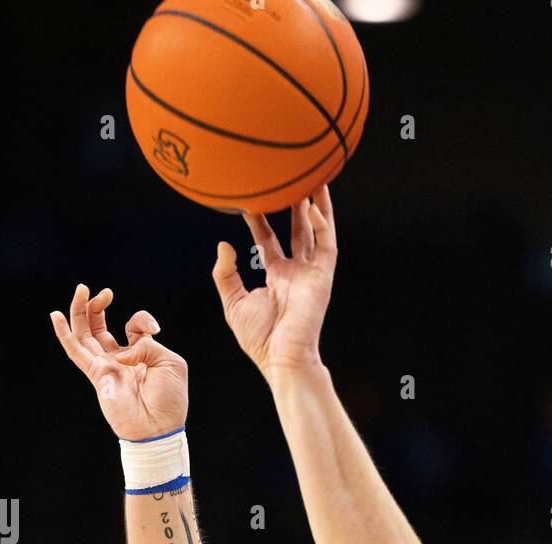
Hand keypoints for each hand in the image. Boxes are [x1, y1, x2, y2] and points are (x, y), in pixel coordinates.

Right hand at [50, 284, 187, 440]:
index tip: (151, 329)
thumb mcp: (170, 362)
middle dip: (99, 306)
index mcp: (141, 355)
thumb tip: (124, 347)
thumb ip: (147, 344)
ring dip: (80, 311)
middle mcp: (120, 359)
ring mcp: (106, 366)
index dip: (141, 320)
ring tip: (82, 290)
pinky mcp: (96, 375)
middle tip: (105, 293)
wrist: (159, 428)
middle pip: (99, 326)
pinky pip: (75, 352)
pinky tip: (55, 316)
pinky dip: (64, 334)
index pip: (133, 327)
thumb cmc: (170, 400)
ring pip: (84, 334)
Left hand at [212, 184, 337, 379]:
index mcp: (275, 276)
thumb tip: (225, 244)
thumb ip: (226, 273)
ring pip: (317, 231)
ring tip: (314, 178)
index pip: (268, 240)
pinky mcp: (323, 276)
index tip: (249, 198)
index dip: (260, 219)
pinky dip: (322, 224)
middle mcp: (295, 271)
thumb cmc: (259, 338)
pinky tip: (313, 205)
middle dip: (294, 205)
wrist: (281, 357)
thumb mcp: (233, 301)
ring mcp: (311, 272)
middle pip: (297, 230)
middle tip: (288, 178)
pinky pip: (326, 245)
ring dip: (316, 206)